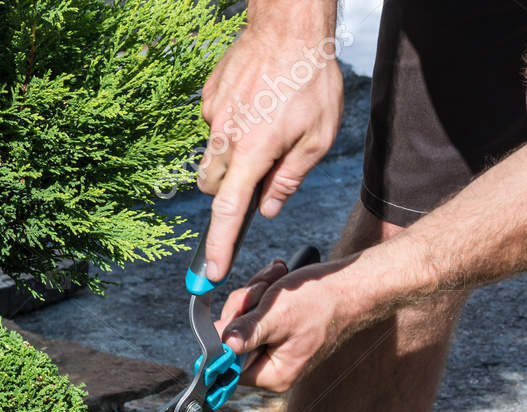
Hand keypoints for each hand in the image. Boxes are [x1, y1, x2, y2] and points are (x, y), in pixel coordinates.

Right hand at [198, 9, 341, 280]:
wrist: (288, 25)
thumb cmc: (311, 78)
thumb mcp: (319, 135)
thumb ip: (291, 177)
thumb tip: (269, 208)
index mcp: (254, 152)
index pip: (228, 211)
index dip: (218, 245)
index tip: (208, 272)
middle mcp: (225, 138)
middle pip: (211, 186)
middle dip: (226, 191)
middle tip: (258, 174)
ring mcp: (212, 117)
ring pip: (211, 155)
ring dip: (230, 157)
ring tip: (263, 127)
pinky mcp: (208, 97)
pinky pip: (215, 124)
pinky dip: (232, 124)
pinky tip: (256, 102)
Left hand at [216, 255, 358, 391]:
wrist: (352, 285)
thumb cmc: (322, 301)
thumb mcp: (278, 316)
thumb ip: (248, 333)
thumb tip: (224, 347)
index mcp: (274, 375)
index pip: (228, 364)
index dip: (226, 335)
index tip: (240, 312)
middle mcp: (274, 367)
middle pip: (232, 340)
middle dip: (243, 308)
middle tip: (261, 290)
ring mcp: (275, 349)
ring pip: (242, 322)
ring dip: (254, 296)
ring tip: (274, 282)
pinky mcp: (278, 333)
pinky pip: (256, 314)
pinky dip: (263, 294)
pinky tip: (276, 282)